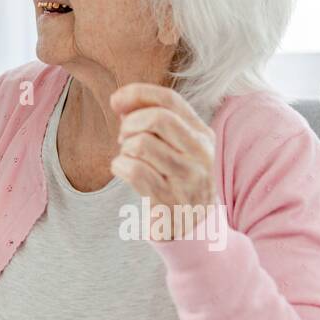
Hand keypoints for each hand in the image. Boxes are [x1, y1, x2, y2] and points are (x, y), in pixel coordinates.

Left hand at [109, 83, 217, 238]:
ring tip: (129, 157)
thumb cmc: (175, 177)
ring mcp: (188, 178)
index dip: (137, 93)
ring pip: (142, 144)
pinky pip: (134, 171)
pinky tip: (125, 170)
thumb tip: (121, 102)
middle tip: (124, 137)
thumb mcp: (175, 145)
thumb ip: (153, 120)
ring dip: (125, 148)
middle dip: (130, 123)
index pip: (170, 99)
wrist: (193, 226)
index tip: (116, 101)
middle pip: (158, 118)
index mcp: (202, 134)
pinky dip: (120, 166)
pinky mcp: (169, 200)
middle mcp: (201, 154)